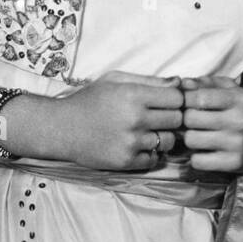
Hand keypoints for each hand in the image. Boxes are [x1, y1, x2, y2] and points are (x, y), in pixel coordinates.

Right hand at [55, 71, 184, 170]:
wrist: (61, 128)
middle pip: (177, 120)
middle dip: (172, 117)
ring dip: (163, 137)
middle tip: (159, 117)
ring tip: (149, 132)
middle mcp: (135, 118)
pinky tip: (137, 145)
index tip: (166, 101)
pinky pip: (154, 159)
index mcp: (133, 94)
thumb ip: (149, 80)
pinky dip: (150, 153)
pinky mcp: (126, 162)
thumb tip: (180, 82)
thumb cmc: (90, 99)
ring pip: (169, 141)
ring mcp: (131, 142)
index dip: (175, 99)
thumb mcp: (116, 80)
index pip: (177, 98)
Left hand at [180, 75, 242, 172]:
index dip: (186, 100)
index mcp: (238, 99)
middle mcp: (239, 121)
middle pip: (191, 119)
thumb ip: (205, 83)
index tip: (186, 103)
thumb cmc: (242, 110)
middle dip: (187, 119)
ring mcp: (237, 144)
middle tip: (192, 121)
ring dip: (190, 138)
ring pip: (191, 140)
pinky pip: (198, 161)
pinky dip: (197, 157)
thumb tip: (182, 84)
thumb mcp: (230, 90)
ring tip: (199, 135)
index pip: (199, 97)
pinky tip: (205, 151)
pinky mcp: (235, 164)